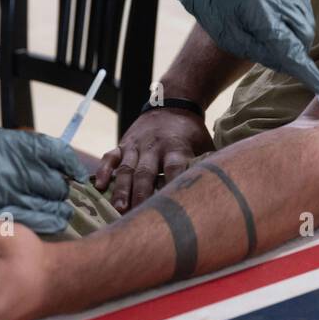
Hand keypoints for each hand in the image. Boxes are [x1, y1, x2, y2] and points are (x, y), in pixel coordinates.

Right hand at [0, 128, 87, 235]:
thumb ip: (20, 150)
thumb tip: (50, 159)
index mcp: (11, 147)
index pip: (57, 155)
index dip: (70, 165)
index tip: (75, 173)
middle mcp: (11, 171)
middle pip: (55, 184)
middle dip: (60, 190)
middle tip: (61, 195)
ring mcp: (2, 197)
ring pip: (48, 208)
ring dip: (56, 211)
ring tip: (57, 214)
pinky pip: (29, 224)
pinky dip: (39, 225)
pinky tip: (43, 225)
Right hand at [95, 107, 214, 211]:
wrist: (173, 103)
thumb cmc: (192, 133)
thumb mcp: (205, 145)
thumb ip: (207, 164)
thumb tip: (220, 189)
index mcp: (177, 147)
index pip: (174, 168)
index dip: (170, 186)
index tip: (169, 206)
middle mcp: (154, 146)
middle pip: (146, 172)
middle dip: (141, 195)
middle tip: (136, 216)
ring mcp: (137, 145)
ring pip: (127, 168)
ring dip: (122, 189)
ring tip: (118, 209)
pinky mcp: (124, 143)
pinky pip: (110, 157)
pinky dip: (104, 170)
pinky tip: (98, 186)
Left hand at [181, 0, 318, 94]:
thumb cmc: (217, 10)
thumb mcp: (232, 39)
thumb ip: (264, 54)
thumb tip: (293, 67)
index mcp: (258, 8)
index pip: (288, 46)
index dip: (305, 69)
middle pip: (303, 35)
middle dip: (295, 51)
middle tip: (274, 52)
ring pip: (308, 24)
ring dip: (296, 37)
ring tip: (272, 32)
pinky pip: (306, 11)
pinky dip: (296, 22)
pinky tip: (279, 19)